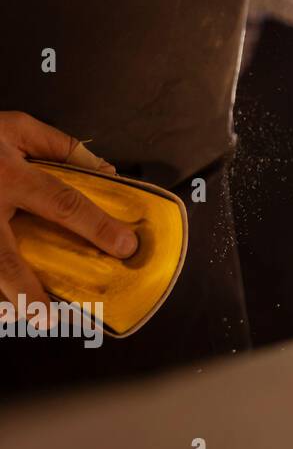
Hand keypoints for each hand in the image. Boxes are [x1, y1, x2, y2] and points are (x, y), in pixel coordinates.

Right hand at [0, 112, 138, 327]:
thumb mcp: (18, 129)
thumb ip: (62, 149)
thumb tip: (107, 173)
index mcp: (8, 174)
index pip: (62, 204)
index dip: (97, 227)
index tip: (125, 247)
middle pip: (4, 259)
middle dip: (27, 292)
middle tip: (50, 318)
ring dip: (4, 297)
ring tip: (27, 320)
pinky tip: (3, 309)